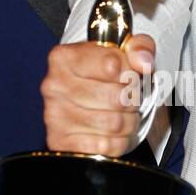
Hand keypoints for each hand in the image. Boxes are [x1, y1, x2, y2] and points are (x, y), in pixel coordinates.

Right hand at [41, 35, 154, 155]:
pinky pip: (106, 147)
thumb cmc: (107, 75)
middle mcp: (53, 86)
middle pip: (116, 97)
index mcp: (64, 57)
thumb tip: (142, 61)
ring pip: (114, 124)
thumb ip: (139, 47)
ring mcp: (54, 116)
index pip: (112, 65)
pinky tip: (112, 131)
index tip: (127, 74)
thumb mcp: (126, 52)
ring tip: (121, 113)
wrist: (89, 101)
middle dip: (131, 99)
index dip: (130, 72)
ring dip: (128, 121)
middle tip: (127, 96)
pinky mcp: (61, 142)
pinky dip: (118, 141)